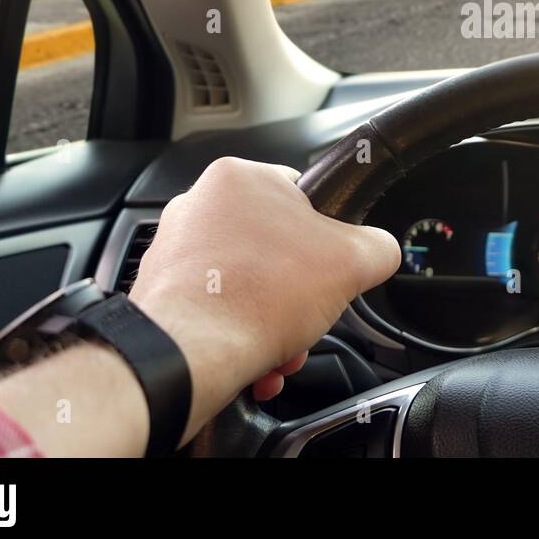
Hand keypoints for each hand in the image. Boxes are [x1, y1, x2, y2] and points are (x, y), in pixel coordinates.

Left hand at [130, 157, 399, 438]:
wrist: (191, 355)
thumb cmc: (257, 297)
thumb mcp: (354, 262)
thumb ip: (378, 247)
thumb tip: (380, 251)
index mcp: (239, 178)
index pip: (299, 195)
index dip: (324, 235)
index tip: (329, 264)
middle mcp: (197, 205)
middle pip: (273, 247)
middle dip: (296, 292)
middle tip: (309, 314)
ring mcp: (173, 249)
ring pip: (244, 283)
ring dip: (271, 320)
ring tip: (282, 347)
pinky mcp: (158, 292)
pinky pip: (214, 309)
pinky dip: (239, 335)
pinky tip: (254, 359)